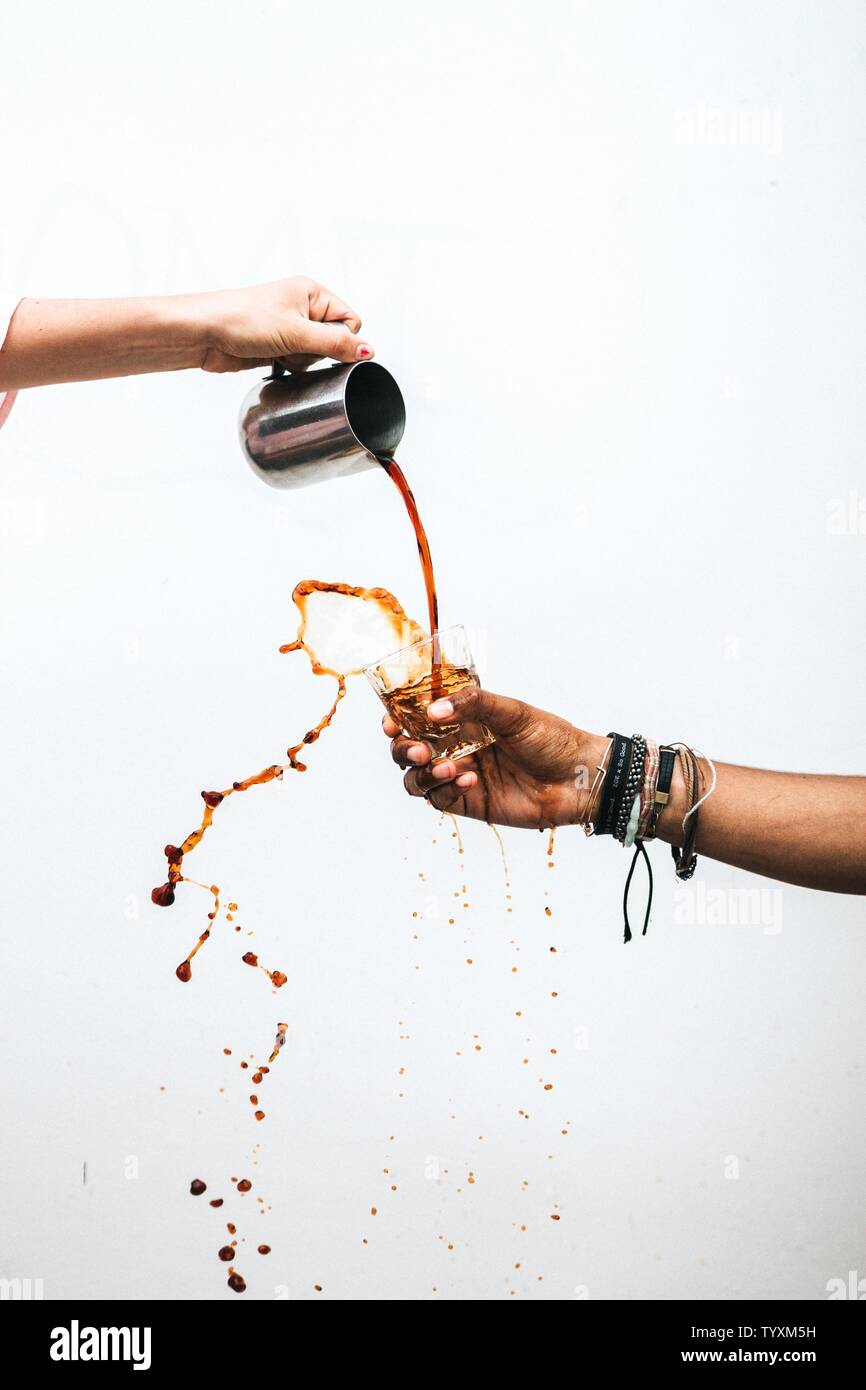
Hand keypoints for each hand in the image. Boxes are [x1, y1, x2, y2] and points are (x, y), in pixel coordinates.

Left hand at [196, 276, 372, 373]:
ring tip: (280, 353)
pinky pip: (300, 364)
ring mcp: (290, 328)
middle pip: (335, 341)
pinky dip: (291, 367)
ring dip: (302, 361)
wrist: (204, 334)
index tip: (318, 343)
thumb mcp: (296, 332)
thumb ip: (335, 344)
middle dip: (317, 353)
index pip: (351, 321)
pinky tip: (275, 362)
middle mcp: (304, 308)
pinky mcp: (279, 347)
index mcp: (312, 293)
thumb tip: (369, 351)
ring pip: (317, 356)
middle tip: (293, 347)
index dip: (340, 339)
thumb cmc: (242, 320)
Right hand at [384, 685, 606, 829]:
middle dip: (403, 749)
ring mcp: (460, 774)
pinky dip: (444, 789)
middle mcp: (456, 746)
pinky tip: (467, 779)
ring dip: (421, 773)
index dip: (397, 719)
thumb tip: (433, 710)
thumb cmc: (552, 738)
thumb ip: (474, 704)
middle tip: (418, 750)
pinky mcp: (468, 802)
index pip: (418, 717)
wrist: (580, 778)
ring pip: (416, 778)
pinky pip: (439, 799)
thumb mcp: (514, 712)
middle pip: (408, 750)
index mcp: (463, 719)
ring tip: (444, 766)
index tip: (390, 721)